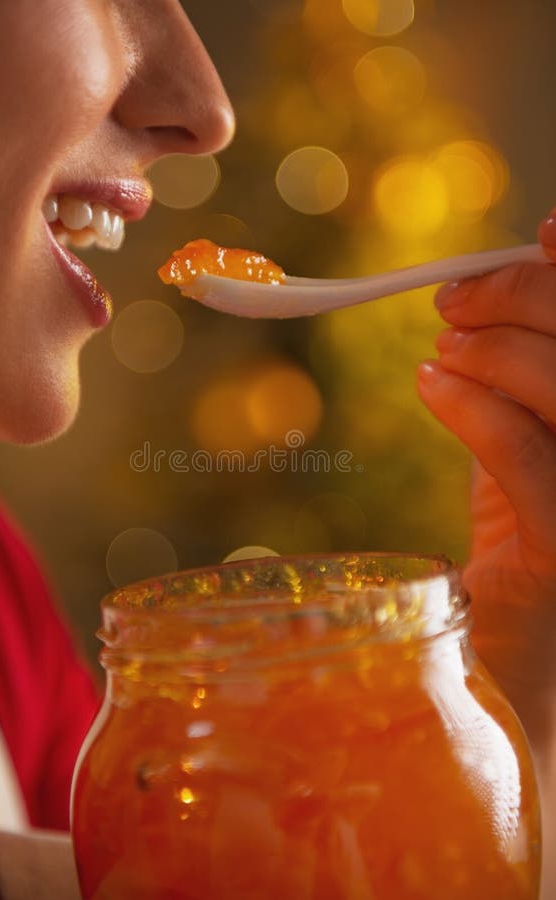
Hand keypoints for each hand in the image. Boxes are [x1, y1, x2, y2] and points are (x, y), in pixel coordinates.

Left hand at [416, 210, 555, 751]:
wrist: (514, 671)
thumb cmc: (523, 556)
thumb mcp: (523, 456)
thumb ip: (518, 389)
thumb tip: (478, 313)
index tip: (540, 234)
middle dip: (526, 297)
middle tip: (450, 300)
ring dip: (497, 350)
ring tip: (441, 348)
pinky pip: (531, 462)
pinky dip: (474, 407)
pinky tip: (430, 383)